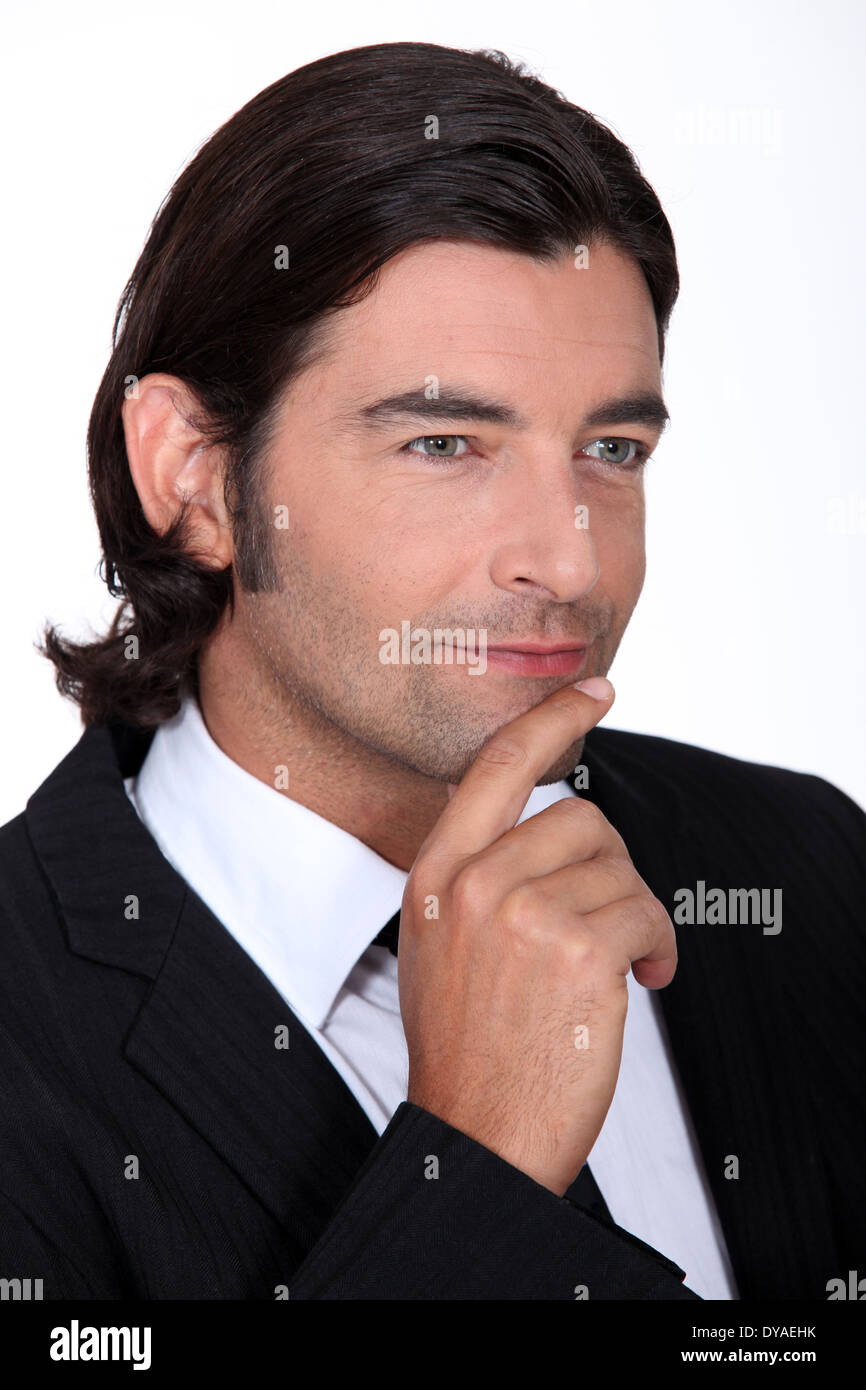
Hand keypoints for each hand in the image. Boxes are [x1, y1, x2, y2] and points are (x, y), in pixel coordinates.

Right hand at [399, 676, 677, 1197]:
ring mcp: (522, 914)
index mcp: (435, 874)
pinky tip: (645, 982)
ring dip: (639, 917)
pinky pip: (648, 913)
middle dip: (612, 868)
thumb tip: (551, 822)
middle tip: (612, 924)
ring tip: (624, 967)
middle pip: (581, 818)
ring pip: (620, 868)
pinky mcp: (577, 950)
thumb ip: (480, 875)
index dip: (550, 719)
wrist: (478, 1134)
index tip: (593, 690)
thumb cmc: (470, 1046)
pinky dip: (661, 947)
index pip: (494, 767)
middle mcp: (472, 882)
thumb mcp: (443, 944)